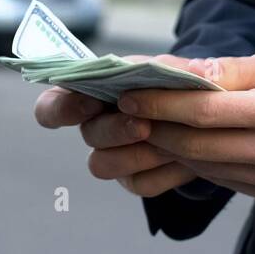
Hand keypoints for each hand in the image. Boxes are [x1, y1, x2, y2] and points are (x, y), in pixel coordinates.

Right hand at [33, 55, 198, 196]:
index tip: (92, 103)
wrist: (202, 121)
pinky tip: (187, 162)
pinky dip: (165, 173)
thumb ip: (172, 69)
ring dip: (137, 154)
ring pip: (102, 165)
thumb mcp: (175, 70)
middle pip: (87, 134)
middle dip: (114, 130)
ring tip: (172, 145)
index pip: (52, 106)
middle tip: (143, 126)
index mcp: (90, 92)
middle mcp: (95, 126)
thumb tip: (191, 72)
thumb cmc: (176, 86)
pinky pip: (139, 184)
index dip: (63, 108)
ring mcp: (111, 155)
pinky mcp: (134, 179)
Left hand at [116, 52, 254, 205]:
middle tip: (126, 113)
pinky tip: (181, 143)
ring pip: (203, 166)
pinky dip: (195, 161)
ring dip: (169, 147)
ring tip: (146, 126)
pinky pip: (220, 179)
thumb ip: (227, 71)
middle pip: (195, 144)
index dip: (159, 105)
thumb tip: (178, 72)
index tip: (127, 95)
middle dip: (154, 128)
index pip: (203, 112)